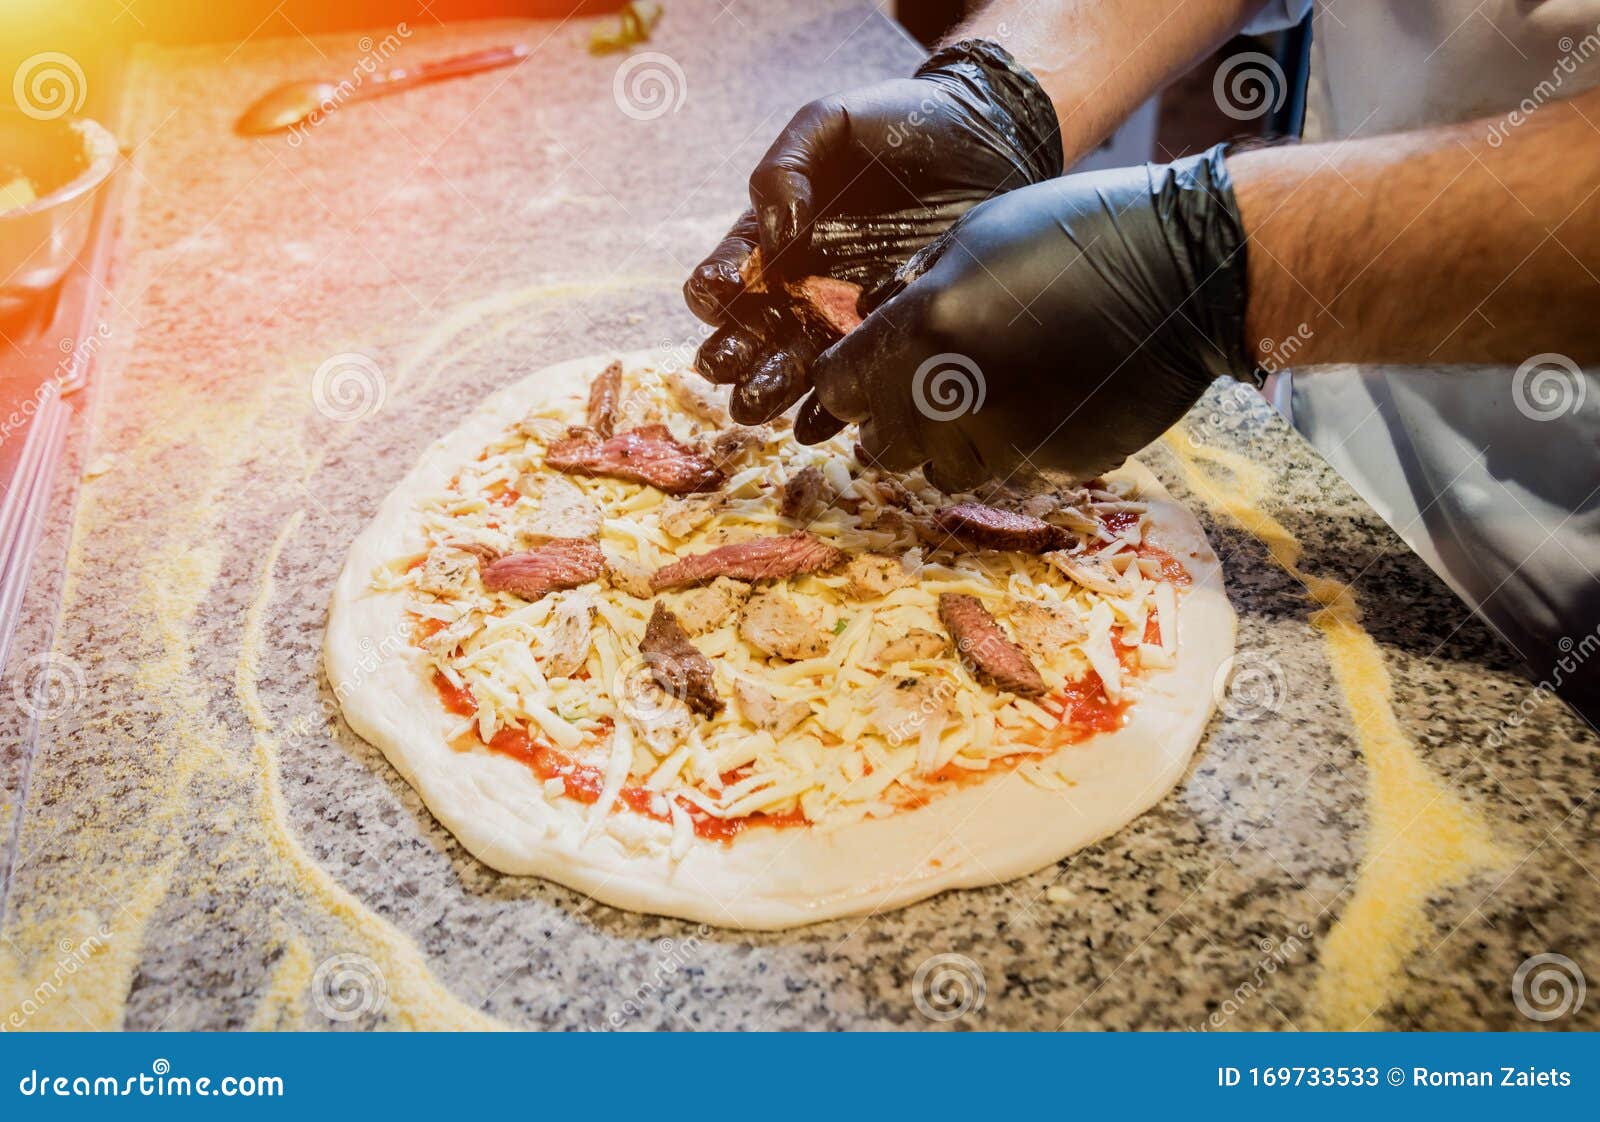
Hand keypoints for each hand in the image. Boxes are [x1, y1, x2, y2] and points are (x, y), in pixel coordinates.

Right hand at [683, 40, 1061, 430]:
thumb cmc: (904, 124)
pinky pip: (855, 383)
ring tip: (759, 405)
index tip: (719, 297)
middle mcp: (802, 287)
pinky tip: (816, 425)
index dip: (714, 290)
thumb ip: (787, 163)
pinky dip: (831, 412)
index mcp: (776, 239)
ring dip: (770, 391)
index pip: (728, 273)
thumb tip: (775, 233)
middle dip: (734, 356)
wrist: (991, 141)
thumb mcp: (832, 120)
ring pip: (793, 368)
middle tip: (728, 370)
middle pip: (752, 333)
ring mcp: (845, 319)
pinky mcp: (892, 339)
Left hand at [806, 145, 1255, 490]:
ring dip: (939, 445)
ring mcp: (1004, 438)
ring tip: (970, 402)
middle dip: (885, 422)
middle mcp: (953, 395)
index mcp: (924, 329)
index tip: (858, 372)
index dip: (844, 382)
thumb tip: (871, 321)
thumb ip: (912, 285)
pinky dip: (999, 450)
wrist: (1183, 272)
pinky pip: (1000, 472)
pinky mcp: (1050, 464)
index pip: (840, 387)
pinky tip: (1025, 407)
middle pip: (879, 445)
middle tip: (911, 392)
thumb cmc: (1075, 232)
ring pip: (935, 471)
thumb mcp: (974, 234)